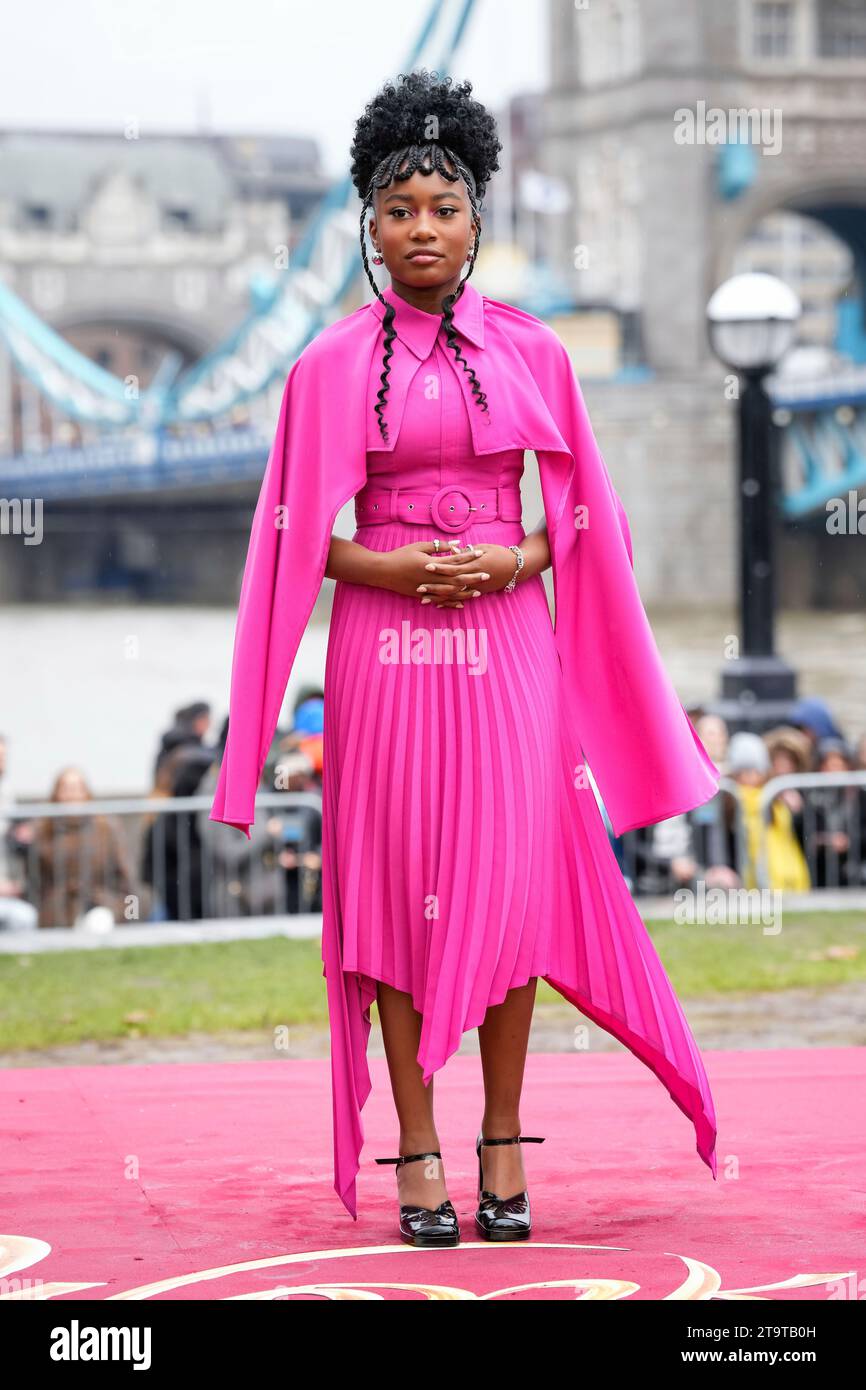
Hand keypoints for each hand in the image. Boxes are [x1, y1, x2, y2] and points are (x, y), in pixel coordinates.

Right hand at [371, 541, 490, 607]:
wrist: (383, 571)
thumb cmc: (400, 555)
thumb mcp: (419, 546)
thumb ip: (439, 546)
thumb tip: (457, 544)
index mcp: (432, 563)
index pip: (455, 560)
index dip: (469, 557)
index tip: (482, 554)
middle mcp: (432, 578)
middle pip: (457, 578)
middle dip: (473, 577)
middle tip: (487, 575)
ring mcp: (427, 589)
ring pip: (451, 593)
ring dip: (466, 593)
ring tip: (479, 592)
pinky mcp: (422, 596)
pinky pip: (441, 601)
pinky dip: (452, 603)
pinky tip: (462, 604)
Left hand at [417, 542, 522, 606]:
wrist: (517, 567)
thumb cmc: (500, 553)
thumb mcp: (484, 548)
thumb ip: (466, 552)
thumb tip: (451, 551)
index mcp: (475, 564)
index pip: (454, 566)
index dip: (439, 567)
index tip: (426, 567)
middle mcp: (474, 578)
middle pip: (451, 583)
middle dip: (434, 586)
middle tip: (418, 587)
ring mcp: (477, 587)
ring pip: (454, 594)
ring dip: (438, 597)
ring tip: (423, 600)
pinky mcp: (479, 593)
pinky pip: (462, 599)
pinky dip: (450, 603)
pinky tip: (439, 605)